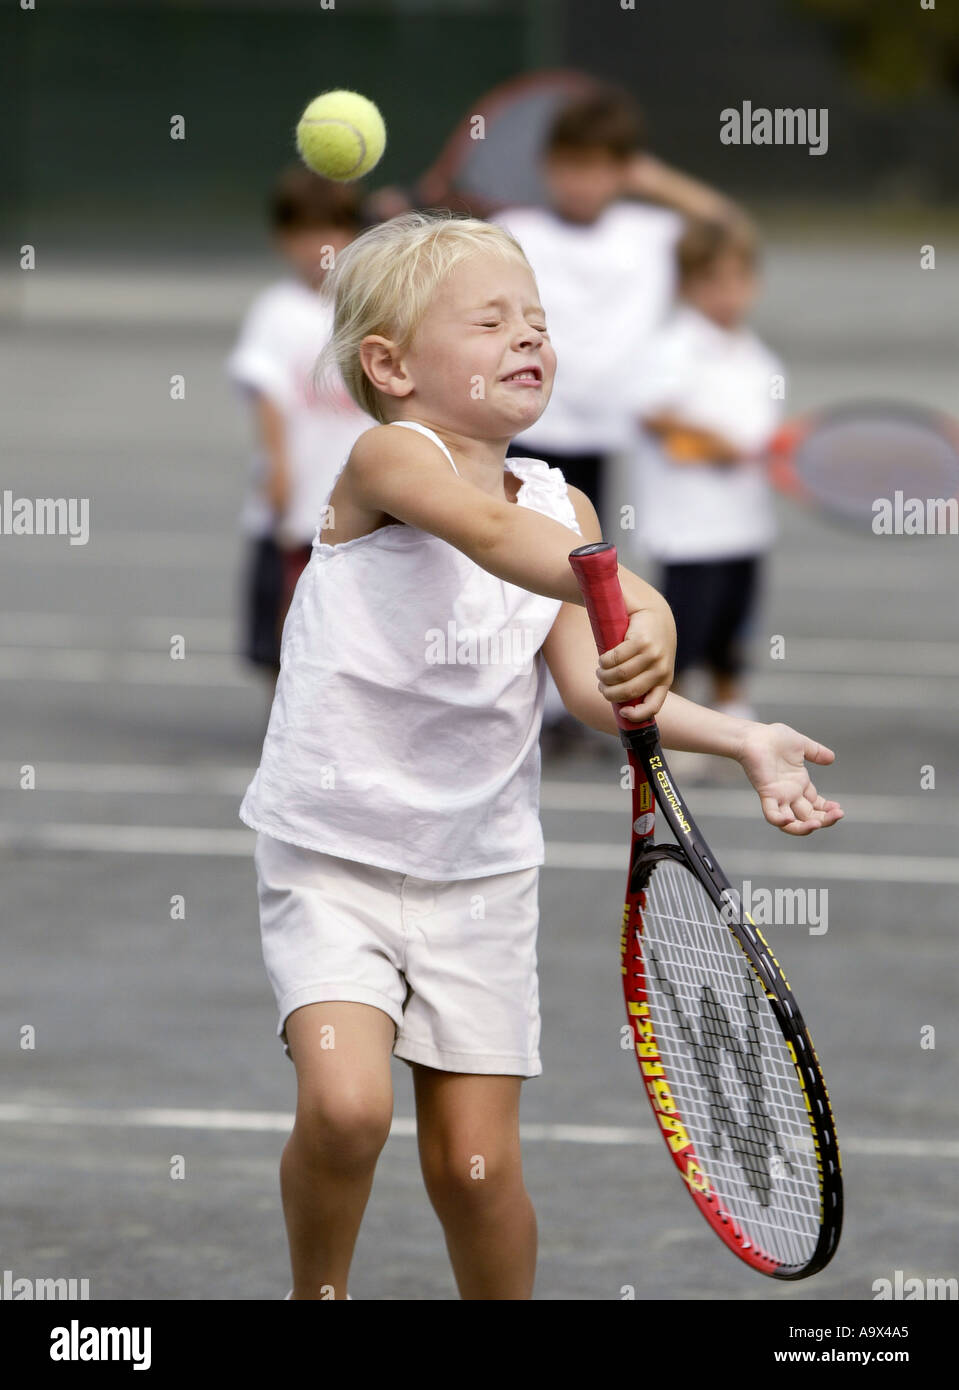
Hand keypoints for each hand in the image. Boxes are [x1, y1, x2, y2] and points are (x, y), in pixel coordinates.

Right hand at [596, 606, 675, 723]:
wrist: (652, 610)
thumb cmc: (648, 642)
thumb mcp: (651, 663)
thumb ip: (641, 681)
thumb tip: (622, 706)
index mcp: (665, 679)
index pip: (654, 705)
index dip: (636, 714)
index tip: (622, 711)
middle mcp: (662, 669)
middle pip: (629, 691)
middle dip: (609, 691)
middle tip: (601, 685)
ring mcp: (653, 654)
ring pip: (621, 675)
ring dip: (604, 675)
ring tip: (600, 670)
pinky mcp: (642, 641)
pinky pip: (617, 658)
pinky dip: (605, 661)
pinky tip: (603, 659)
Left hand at [737, 722, 843, 835]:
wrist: (754, 735)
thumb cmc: (773, 738)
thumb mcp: (801, 744)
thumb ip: (816, 752)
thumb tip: (832, 758)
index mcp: (799, 784)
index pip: (816, 805)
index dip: (827, 810)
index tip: (838, 808)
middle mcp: (790, 793)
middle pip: (809, 816)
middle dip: (825, 819)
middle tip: (839, 814)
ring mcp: (779, 796)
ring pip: (791, 822)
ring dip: (805, 827)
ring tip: (818, 823)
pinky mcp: (767, 794)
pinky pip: (772, 814)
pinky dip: (780, 821)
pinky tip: (790, 820)